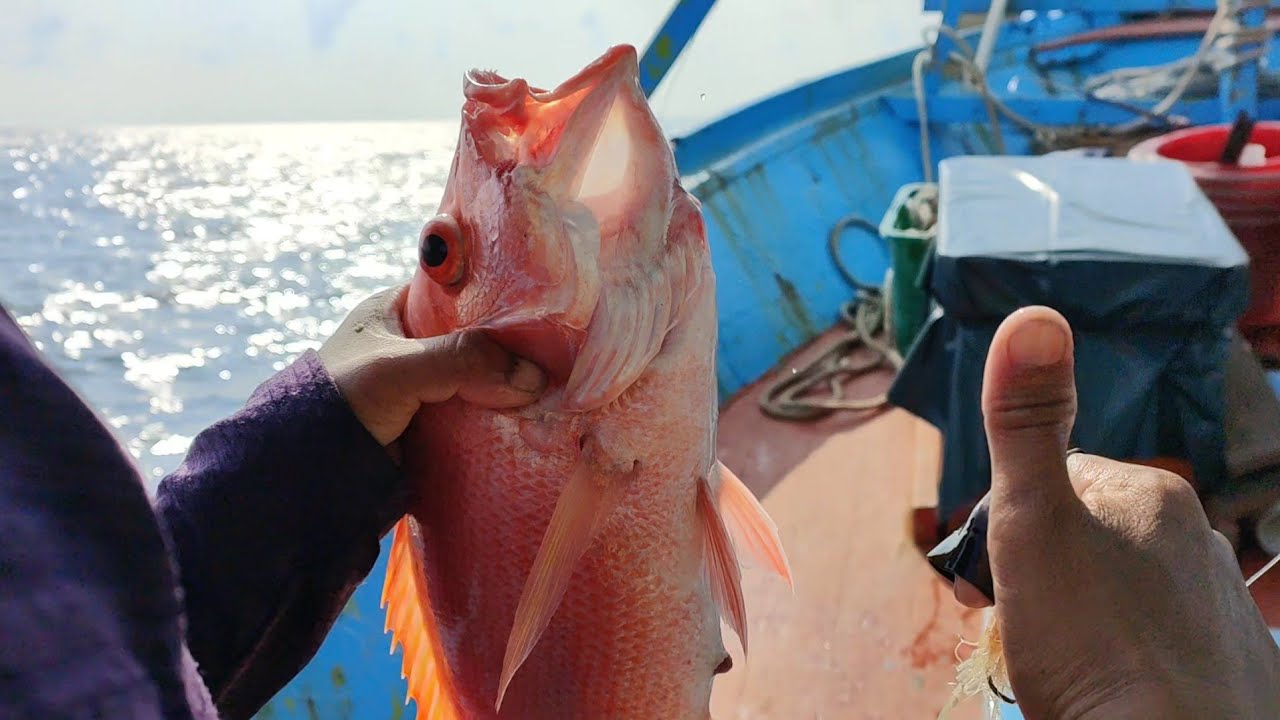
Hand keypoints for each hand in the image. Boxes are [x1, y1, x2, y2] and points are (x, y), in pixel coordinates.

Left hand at [317, 285, 545, 445]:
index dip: (499, 301)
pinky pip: (473, 417)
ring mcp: (421, 390)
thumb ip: (462, 361)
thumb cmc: (339, 401)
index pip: (459, 292)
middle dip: (511, 354)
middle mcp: (410, 346)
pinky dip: (497, 422)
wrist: (303, 475)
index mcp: (394, 311)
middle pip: (476, 342)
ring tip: (553, 395)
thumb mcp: (399, 369)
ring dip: (508, 392)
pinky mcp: (429, 429)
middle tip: (556, 361)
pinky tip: (530, 424)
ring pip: (479, 382)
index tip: (541, 314)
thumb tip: (533, 376)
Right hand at [961, 306, 1279, 717]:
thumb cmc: (1093, 643)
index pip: (1052, 486)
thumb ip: (1026, 424)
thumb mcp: (1033, 526)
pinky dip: (1118, 658)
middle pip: (1082, 539)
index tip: (996, 583)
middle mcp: (1195, 538)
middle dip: (1040, 578)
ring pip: (1112, 591)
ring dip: (1073, 618)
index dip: (1008, 533)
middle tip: (1026, 629)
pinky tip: (1105, 686)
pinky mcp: (1230, 663)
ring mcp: (1216, 603)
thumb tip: (1033, 313)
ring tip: (1060, 665)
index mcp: (1148, 493)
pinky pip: (1150, 640)